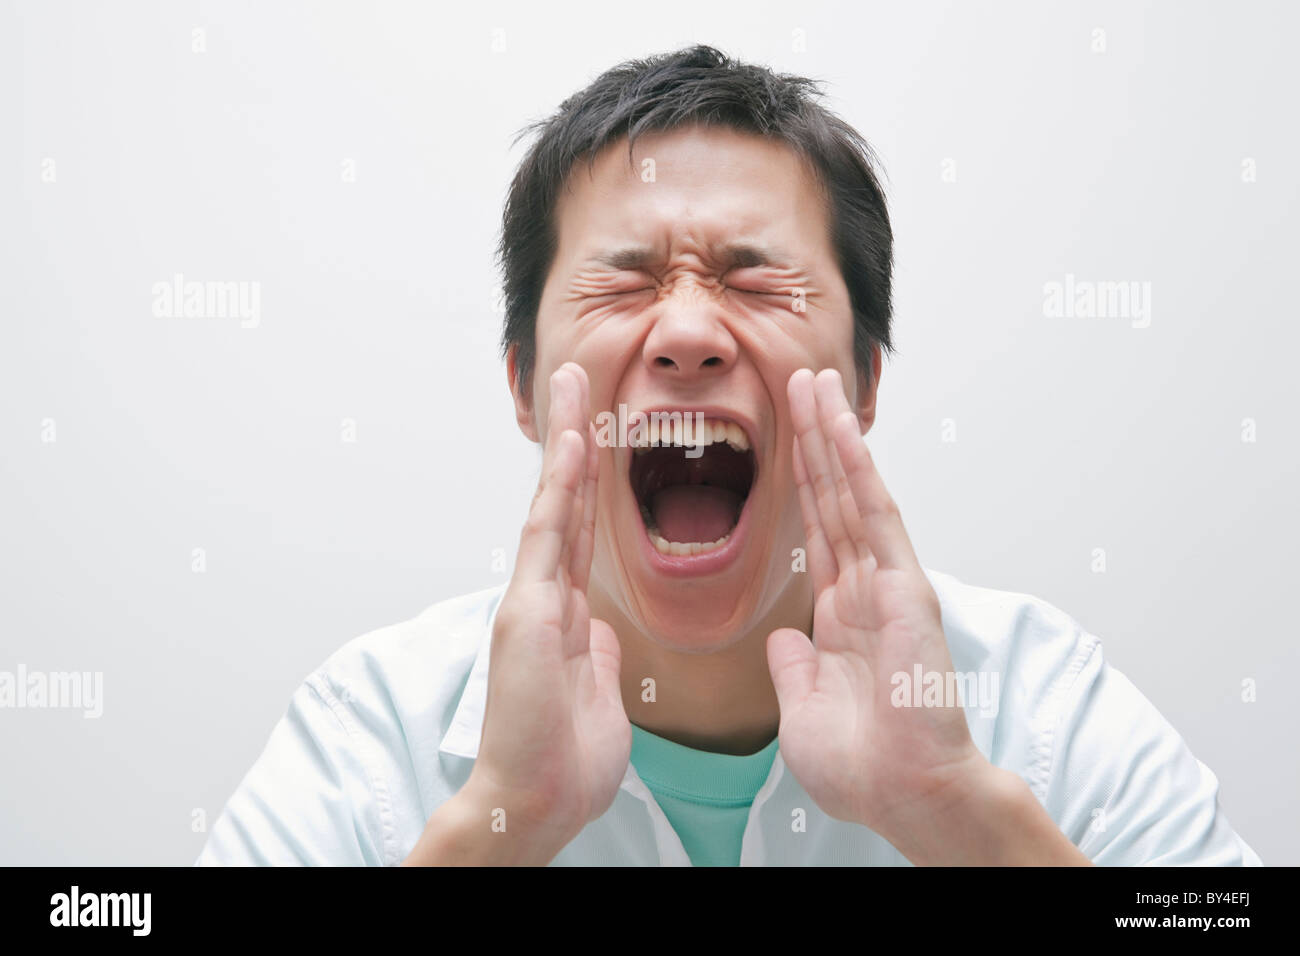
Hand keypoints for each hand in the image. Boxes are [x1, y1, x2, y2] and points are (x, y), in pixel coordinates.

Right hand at [410, 363, 628, 864]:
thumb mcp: (598, 692)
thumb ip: (596, 650)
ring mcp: (531, 601)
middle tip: (577, 381)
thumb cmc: (565, 760)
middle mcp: (543, 596)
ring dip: (565, 443)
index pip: (578, 529)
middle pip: (562, 502)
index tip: (596, 430)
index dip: (587, 479)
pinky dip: (559, 489)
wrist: (535, 803)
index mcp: (563, 612)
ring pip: (552, 505)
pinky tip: (571, 445)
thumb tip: (603, 627)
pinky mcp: (527, 615)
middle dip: (573, 440)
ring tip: (572, 386)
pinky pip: (548, 539)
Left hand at [766, 367, 986, 843]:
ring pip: (853, 492)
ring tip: (815, 382)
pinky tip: (839, 427)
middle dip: (813, 439)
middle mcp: (866, 590)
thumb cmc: (865, 767)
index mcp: (841, 618)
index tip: (786, 437)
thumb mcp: (803, 713)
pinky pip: (875, 515)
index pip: (816, 532)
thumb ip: (794, 668)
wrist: (906, 795)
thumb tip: (783, 640)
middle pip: (833, 498)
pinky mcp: (907, 586)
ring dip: (831, 435)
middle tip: (799, 382)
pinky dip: (856, 468)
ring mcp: (888, 583)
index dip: (800, 483)